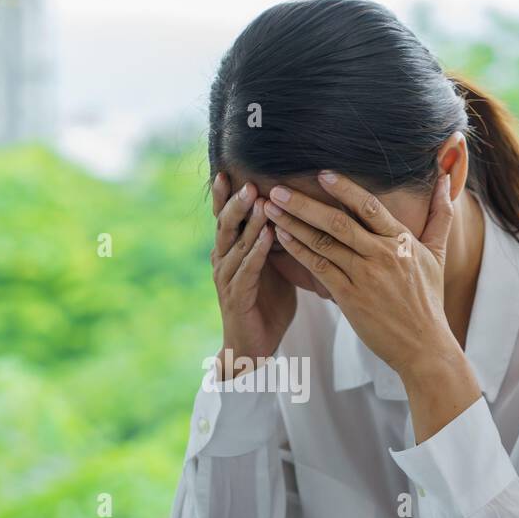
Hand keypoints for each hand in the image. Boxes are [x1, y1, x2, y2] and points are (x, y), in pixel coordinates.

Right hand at [210, 173, 296, 377]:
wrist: (254, 348)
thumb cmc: (266, 304)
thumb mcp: (273, 266)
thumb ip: (276, 241)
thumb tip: (295, 211)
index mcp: (230, 252)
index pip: (226, 218)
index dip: (225, 196)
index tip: (228, 170)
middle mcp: (223, 261)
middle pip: (225, 225)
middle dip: (235, 202)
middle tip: (246, 180)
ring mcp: (227, 279)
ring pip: (235, 244)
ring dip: (248, 222)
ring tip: (257, 200)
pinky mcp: (237, 297)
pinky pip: (247, 269)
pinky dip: (257, 251)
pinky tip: (268, 236)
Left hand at [264, 171, 458, 378]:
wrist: (423, 345)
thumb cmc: (428, 299)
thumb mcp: (437, 254)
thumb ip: (440, 215)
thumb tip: (444, 179)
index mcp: (400, 240)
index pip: (368, 207)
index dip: (344, 188)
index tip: (320, 173)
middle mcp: (381, 255)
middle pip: (337, 221)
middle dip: (303, 203)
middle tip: (277, 188)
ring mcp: (364, 277)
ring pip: (323, 243)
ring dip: (292, 224)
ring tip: (270, 209)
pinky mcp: (350, 298)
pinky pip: (319, 269)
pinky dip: (299, 251)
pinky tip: (281, 237)